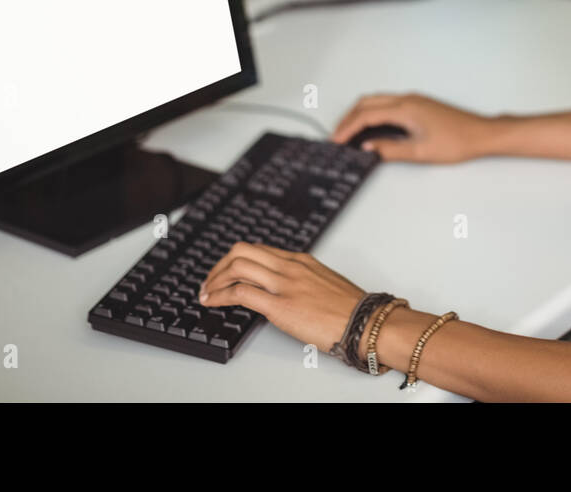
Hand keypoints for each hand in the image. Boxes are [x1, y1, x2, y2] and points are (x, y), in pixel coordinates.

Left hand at [198, 243, 365, 358]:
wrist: (365, 321)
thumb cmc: (351, 309)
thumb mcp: (324, 284)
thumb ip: (302, 281)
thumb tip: (286, 291)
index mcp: (300, 260)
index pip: (258, 249)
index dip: (235, 260)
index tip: (226, 272)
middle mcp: (289, 266)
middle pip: (241, 251)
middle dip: (219, 265)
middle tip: (210, 281)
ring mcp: (284, 283)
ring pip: (236, 267)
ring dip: (214, 279)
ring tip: (206, 293)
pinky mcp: (279, 305)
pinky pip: (239, 293)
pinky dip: (219, 295)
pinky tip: (212, 302)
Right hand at [331, 92, 491, 162]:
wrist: (481, 134)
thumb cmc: (458, 141)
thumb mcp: (420, 151)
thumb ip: (391, 150)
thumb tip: (368, 149)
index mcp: (405, 109)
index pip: (366, 115)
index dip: (348, 128)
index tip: (337, 140)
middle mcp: (407, 99)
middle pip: (367, 103)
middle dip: (349, 118)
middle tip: (338, 135)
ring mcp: (413, 100)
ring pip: (377, 101)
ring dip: (360, 114)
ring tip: (350, 132)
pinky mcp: (419, 104)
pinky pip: (388, 103)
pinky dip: (373, 113)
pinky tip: (372, 128)